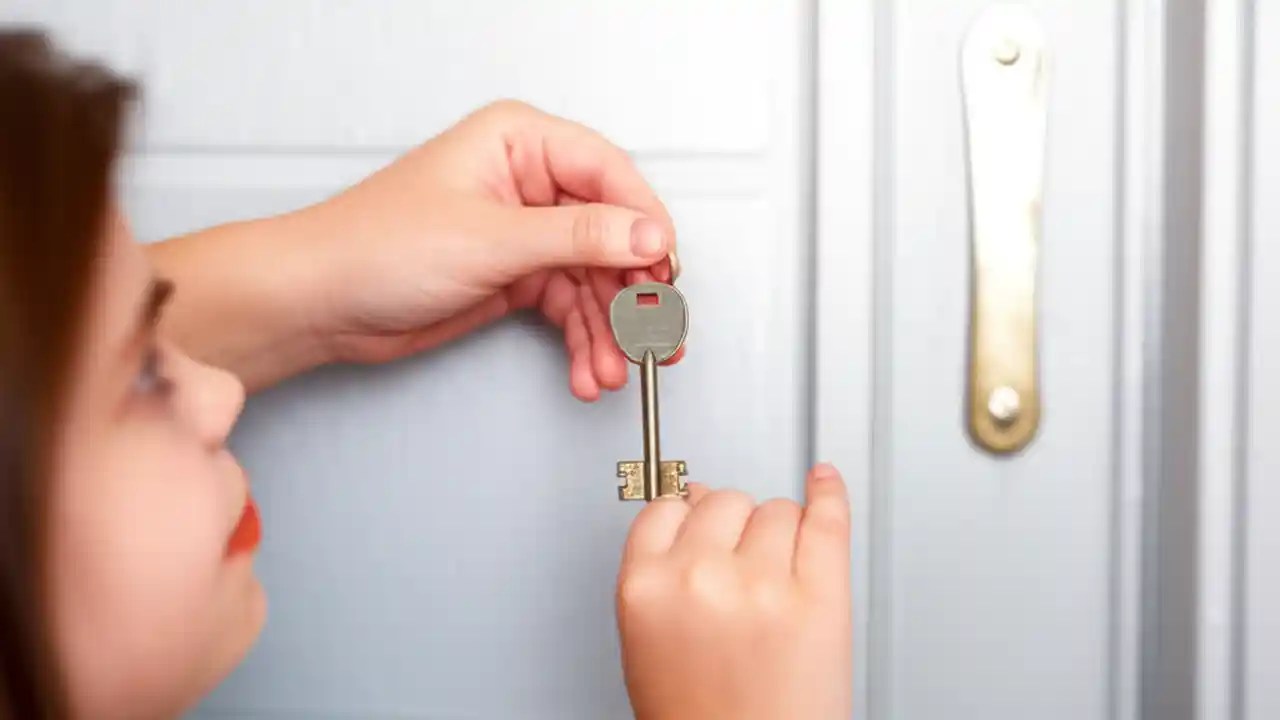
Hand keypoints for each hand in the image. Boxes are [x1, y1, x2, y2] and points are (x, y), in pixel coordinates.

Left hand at [302, 100, 680, 400]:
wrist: (320, 304)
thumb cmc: (374, 246)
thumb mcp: (490, 239)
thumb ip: (578, 238)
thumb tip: (646, 234)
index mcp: (520, 144)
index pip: (609, 174)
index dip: (644, 223)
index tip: (665, 269)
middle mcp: (529, 184)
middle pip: (611, 235)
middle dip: (632, 293)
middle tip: (653, 336)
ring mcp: (524, 234)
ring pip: (594, 282)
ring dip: (609, 331)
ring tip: (614, 369)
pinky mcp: (515, 278)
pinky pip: (569, 310)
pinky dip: (582, 343)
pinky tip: (587, 370)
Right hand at [615, 465, 852, 719]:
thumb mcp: (648, 646)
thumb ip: (662, 573)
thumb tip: (692, 508)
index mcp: (645, 588)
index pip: (666, 509)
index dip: (689, 514)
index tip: (701, 513)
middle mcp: (700, 577)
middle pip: (725, 502)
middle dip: (735, 527)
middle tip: (743, 563)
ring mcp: (762, 583)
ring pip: (776, 510)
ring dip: (778, 533)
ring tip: (776, 577)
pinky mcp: (819, 596)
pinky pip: (826, 520)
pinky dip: (829, 495)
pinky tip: (826, 484)